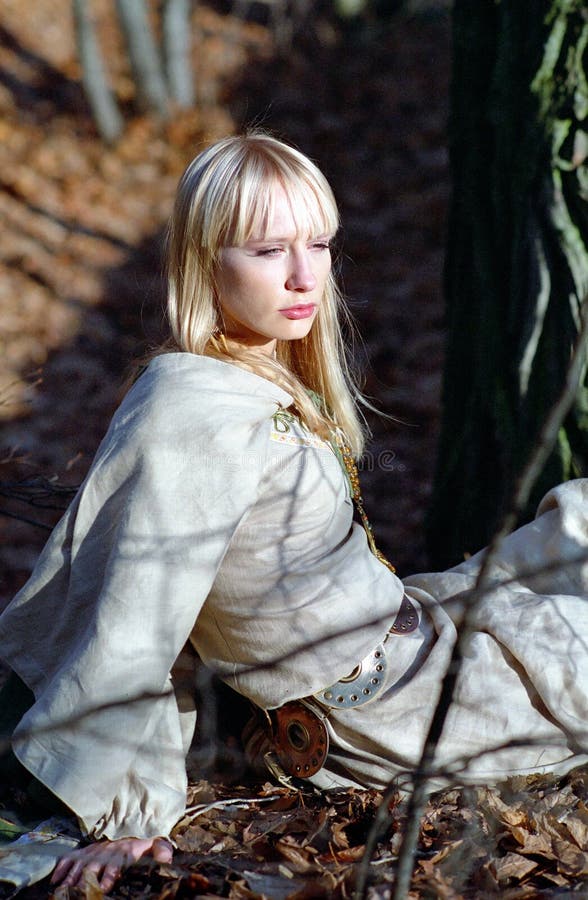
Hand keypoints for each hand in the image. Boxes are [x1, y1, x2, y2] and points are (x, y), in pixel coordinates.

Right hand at [50, 836, 172, 891]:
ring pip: (79, 864)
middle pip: (93, 867)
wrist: (135, 822)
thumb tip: (167, 859)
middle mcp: (107, 850)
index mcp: (124, 851)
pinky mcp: (88, 849)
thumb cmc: (145, 841)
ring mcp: (95, 849)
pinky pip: (72, 857)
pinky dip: (61, 867)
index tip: (104, 888)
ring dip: (70, 878)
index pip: (115, 865)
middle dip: (83, 881)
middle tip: (74, 894)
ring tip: (62, 891)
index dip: (108, 876)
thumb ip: (161, 851)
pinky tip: (54, 880)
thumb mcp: (157, 844)